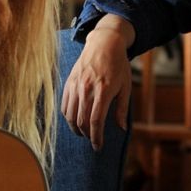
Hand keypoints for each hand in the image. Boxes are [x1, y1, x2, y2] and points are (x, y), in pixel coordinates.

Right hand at [61, 16, 134, 150]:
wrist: (104, 44)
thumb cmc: (118, 66)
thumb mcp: (126, 87)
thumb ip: (122, 109)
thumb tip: (121, 129)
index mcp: (104, 91)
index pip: (96, 121)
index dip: (96, 137)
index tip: (98, 147)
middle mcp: (87, 89)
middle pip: (82, 121)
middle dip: (87, 135)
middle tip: (93, 140)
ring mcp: (76, 85)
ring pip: (70, 115)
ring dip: (76, 128)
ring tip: (83, 133)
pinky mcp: (69, 82)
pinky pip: (64, 105)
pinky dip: (68, 117)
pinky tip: (75, 121)